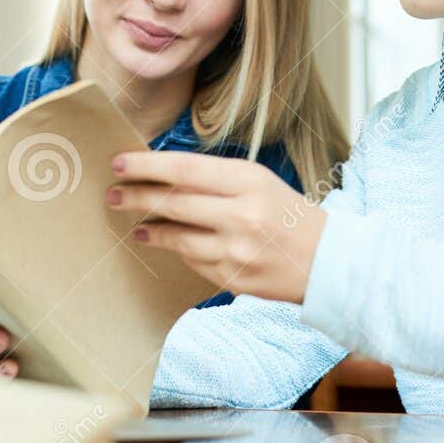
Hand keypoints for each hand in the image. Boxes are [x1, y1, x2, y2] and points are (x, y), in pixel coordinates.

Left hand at [106, 152, 326, 303]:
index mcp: (249, 181)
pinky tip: (164, 241)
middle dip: (137, 196)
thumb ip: (216, 179)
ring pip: (178, 237)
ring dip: (152, 228)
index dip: (147, 166)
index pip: (185, 169)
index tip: (119, 163)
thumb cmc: (291, 214)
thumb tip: (165, 175)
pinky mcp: (233, 278)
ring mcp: (236, 250)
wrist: (330, 262)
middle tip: (113, 193)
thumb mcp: (260, 182)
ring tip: (136, 223)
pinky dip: (178, 249)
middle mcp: (242, 214)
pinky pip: (193, 261)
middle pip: (174, 203)